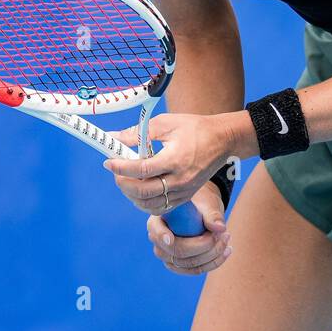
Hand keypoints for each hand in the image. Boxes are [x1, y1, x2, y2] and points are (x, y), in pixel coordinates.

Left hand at [102, 110, 236, 216]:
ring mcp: (184, 191)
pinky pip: (161, 207)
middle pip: (143, 191)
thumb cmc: (194, 128)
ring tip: (125, 180)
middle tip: (115, 171)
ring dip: (132, 196)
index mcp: (175, 159)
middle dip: (123, 183)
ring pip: (150, 204)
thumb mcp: (166, 123)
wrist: (222, 140)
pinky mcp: (186, 196)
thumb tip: (114, 138)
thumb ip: (138, 132)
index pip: (141, 169)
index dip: (121, 167)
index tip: (109, 161)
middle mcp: (180, 179)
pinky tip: (139, 191)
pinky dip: (146, 203)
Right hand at [147, 182, 230, 275]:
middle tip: (223, 233)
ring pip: (189, 264)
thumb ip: (211, 215)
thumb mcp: (206, 204)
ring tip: (227, 238)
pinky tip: (227, 251)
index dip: (162, 237)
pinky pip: (196, 270)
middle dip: (203, 246)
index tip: (171, 239)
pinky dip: (213, 262)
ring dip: (212, 255)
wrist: (202, 211)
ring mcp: (167, 257)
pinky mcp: (179, 266)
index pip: (157, 232)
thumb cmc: (201, 204)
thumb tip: (220, 228)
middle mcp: (158, 242)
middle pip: (177, 252)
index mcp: (157, 222)